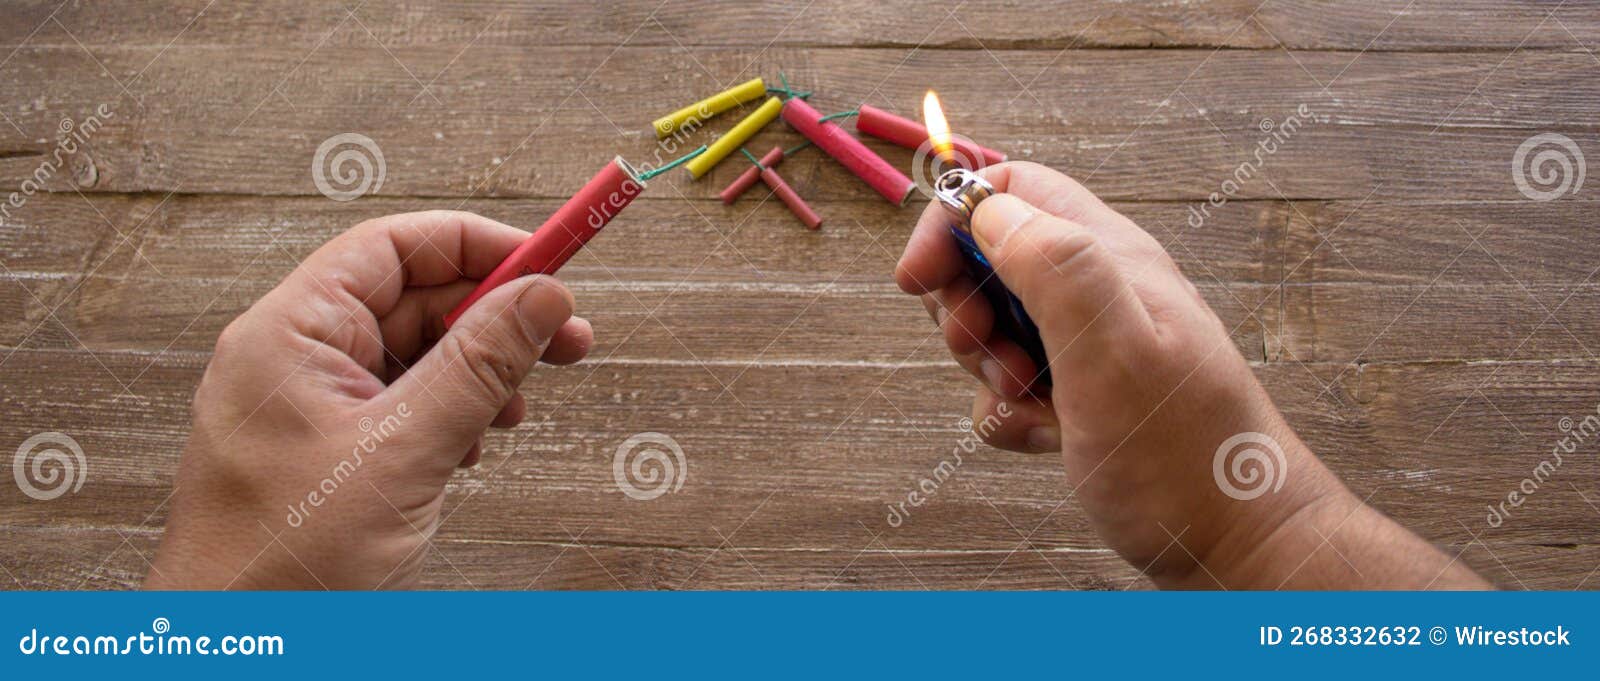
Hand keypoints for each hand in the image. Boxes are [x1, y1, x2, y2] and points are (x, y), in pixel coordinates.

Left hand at [147, 211, 591, 588]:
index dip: (475, 246)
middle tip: (567, 339)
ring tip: (515, 411)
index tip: (548, 264)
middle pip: (412, 299)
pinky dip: (451, 416)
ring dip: (478, 373)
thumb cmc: (283, 565)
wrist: (239, 656)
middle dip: (493, 316)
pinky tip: (473, 447)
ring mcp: (310, 407)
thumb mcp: (401, 454)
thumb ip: (477, 368)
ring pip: (415, 354)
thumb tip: (541, 297)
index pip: (392, 248)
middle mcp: (294, 359)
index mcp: (288, 335)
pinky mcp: (329, 451)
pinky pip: (402, 404)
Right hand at [897, 162, 1484, 588]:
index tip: (918, 282)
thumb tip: (989, 208)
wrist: (1237, 548)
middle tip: (988, 354)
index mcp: (1113, 260)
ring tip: (1031, 402)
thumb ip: (1057, 268)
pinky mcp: (1087, 396)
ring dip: (986, 365)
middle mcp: (1105, 291)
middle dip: (964, 305)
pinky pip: (1016, 386)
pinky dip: (1010, 413)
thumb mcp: (1116, 355)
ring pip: (999, 324)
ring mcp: (1096, 345)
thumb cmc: (1187, 461)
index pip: (1013, 189)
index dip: (952, 221)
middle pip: (993, 256)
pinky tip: (1044, 438)